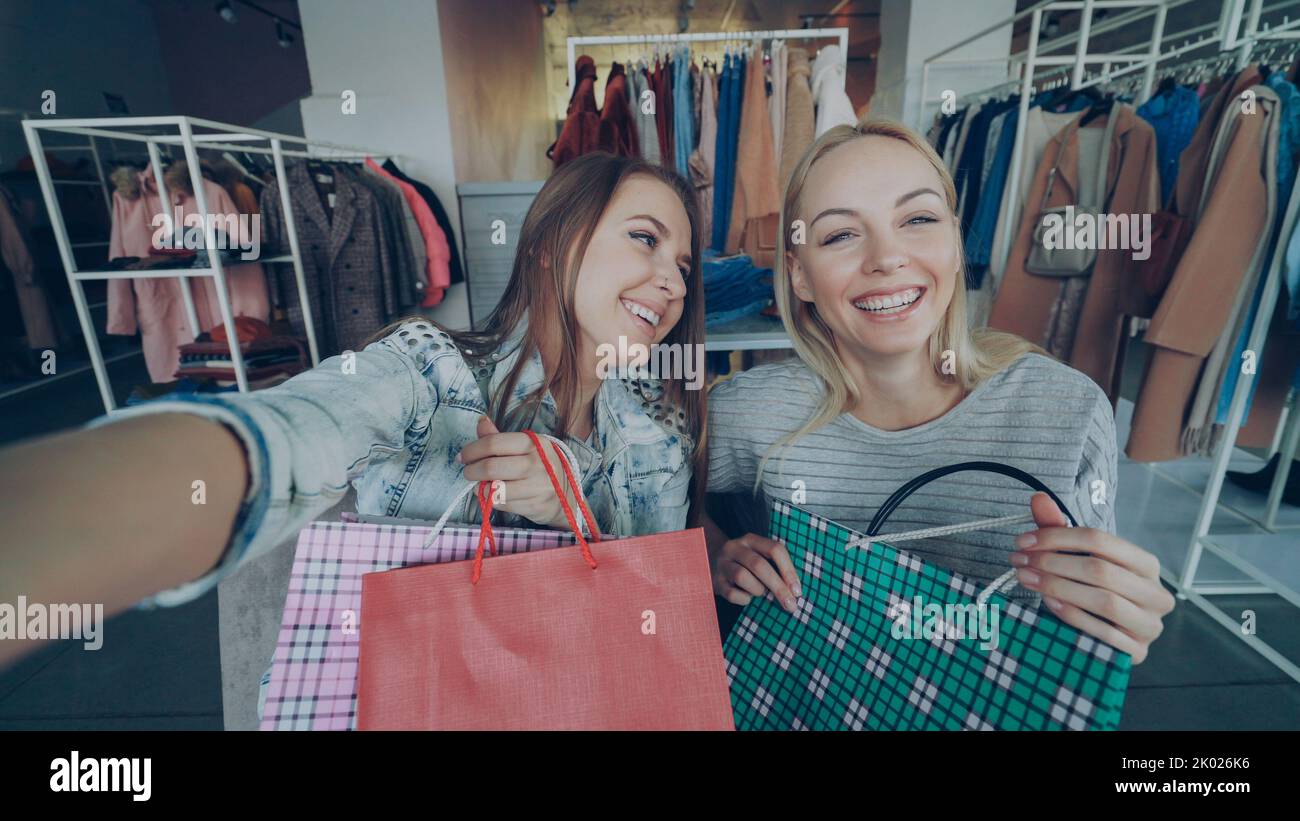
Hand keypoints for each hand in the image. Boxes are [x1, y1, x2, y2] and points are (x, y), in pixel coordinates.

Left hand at [457, 416, 576, 530]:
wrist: (566, 496)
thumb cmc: (541, 468)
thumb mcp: (525, 447)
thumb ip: (500, 437)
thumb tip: (481, 422)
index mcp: (534, 443)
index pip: (493, 443)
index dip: (472, 450)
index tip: (463, 456)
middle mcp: (538, 463)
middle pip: (490, 467)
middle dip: (472, 470)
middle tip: (468, 472)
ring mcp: (538, 486)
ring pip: (494, 488)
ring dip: (479, 488)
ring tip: (480, 485)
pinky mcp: (535, 505)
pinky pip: (502, 504)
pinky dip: (492, 500)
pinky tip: (494, 495)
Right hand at [711, 532, 802, 613]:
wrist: (711, 562)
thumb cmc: (745, 564)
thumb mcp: (759, 556)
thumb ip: (775, 567)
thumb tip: (794, 591)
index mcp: (751, 540)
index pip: (775, 549)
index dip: (788, 570)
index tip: (797, 591)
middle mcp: (735, 548)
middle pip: (759, 565)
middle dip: (778, 587)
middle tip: (791, 605)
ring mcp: (722, 563)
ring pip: (742, 576)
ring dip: (757, 590)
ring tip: (760, 593)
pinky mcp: (715, 580)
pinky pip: (731, 593)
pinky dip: (744, 599)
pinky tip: (746, 597)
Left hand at [1010, 492, 1175, 663]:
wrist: (1108, 634)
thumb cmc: (1091, 589)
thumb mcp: (1075, 557)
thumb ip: (1058, 528)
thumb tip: (1038, 497)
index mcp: (1146, 563)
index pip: (1101, 540)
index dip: (1057, 537)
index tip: (1023, 541)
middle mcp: (1156, 593)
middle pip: (1101, 571)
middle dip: (1053, 564)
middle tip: (1019, 562)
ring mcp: (1150, 625)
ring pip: (1105, 602)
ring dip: (1059, 589)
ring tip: (1028, 580)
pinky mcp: (1138, 653)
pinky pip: (1105, 634)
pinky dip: (1074, 617)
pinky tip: (1049, 604)